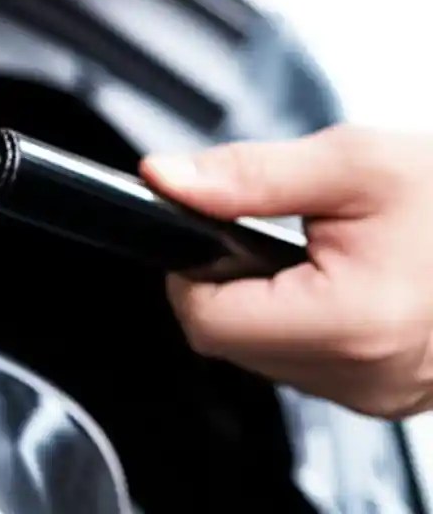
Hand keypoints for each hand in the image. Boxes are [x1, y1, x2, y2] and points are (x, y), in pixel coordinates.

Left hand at [140, 124, 432, 419]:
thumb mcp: (353, 163)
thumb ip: (248, 175)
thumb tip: (168, 179)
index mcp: (352, 322)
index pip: (205, 321)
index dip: (193, 267)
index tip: (212, 230)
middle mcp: (366, 376)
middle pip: (229, 342)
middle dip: (233, 282)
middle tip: (279, 233)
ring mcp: (380, 394)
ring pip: (264, 357)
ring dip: (268, 303)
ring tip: (324, 254)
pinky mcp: (390, 395)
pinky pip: (308, 365)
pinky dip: (306, 323)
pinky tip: (343, 282)